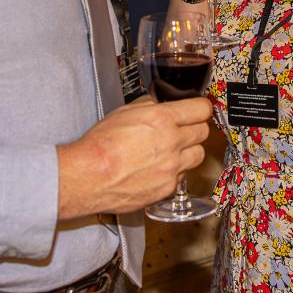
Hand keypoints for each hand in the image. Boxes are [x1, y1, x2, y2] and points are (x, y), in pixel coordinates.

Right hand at [57, 96, 211, 218]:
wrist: (89, 177)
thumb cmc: (100, 145)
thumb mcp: (124, 112)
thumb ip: (149, 106)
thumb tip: (159, 104)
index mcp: (163, 119)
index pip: (201, 109)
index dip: (201, 107)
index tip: (199, 109)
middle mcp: (172, 143)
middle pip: (203, 132)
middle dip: (196, 128)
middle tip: (185, 128)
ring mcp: (172, 167)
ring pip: (198, 155)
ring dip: (190, 150)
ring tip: (175, 150)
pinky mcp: (167, 188)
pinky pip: (182, 176)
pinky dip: (175, 171)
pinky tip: (160, 168)